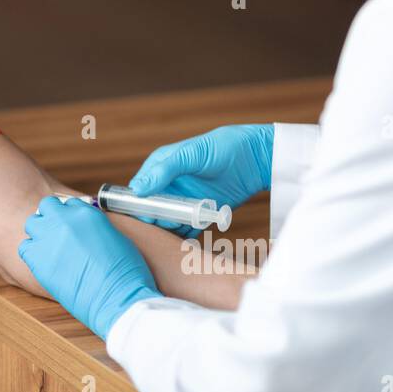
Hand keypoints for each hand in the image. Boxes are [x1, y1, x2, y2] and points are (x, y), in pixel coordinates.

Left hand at [18, 196, 159, 338]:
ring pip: (32, 223)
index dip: (70, 215)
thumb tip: (87, 231)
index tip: (72, 226)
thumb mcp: (117, 238)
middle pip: (47, 206)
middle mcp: (65, 220)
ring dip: (39, 232)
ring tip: (49, 248)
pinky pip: (25, 248)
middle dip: (51, 217)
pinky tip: (43, 262)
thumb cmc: (125, 274)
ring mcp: (49, 238)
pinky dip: (31, 253)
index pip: (69, 203)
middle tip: (57, 234)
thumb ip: (96, 228)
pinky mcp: (38, 260)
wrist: (116, 298)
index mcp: (87, 213)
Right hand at [128, 124, 273, 237]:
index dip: (136, 204)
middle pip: (150, 209)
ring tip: (176, 233)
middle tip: (164, 224)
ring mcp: (183, 201)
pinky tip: (185, 243)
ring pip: (166, 222)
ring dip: (168, 230)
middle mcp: (168, 186)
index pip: (138, 190)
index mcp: (160, 167)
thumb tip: (137, 190)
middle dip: (153, 220)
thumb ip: (164, 170)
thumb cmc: (222, 148)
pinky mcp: (199, 214)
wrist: (256, 159)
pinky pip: (185, 229)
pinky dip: (184, 237)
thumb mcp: (191, 155)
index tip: (142, 216)